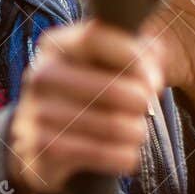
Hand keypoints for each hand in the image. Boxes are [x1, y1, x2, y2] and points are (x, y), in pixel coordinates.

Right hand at [7, 20, 161, 193]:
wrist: (39, 143)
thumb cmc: (83, 96)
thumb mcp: (104, 66)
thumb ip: (136, 52)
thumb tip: (157, 57)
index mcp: (56, 45)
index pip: (94, 37)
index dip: (132, 56)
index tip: (154, 78)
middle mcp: (41, 74)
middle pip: (111, 87)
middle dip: (142, 101)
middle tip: (146, 108)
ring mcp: (37, 111)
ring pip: (112, 124)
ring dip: (136, 132)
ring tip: (137, 132)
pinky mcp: (42, 146)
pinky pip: (100, 153)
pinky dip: (123, 156)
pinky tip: (127, 154)